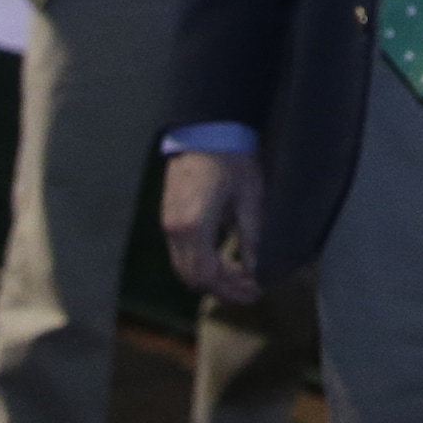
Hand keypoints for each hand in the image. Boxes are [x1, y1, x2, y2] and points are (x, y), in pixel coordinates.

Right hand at [163, 148, 263, 305]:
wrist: (206, 131)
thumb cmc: (232, 160)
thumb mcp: (251, 198)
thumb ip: (251, 236)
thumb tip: (254, 268)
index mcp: (195, 226)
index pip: (208, 274)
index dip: (231, 289)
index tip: (255, 291)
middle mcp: (175, 230)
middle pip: (192, 277)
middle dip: (222, 289)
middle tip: (250, 290)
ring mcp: (167, 225)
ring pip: (183, 269)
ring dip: (210, 279)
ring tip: (240, 280)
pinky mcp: (168, 218)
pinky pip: (180, 255)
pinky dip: (200, 266)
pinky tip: (223, 264)